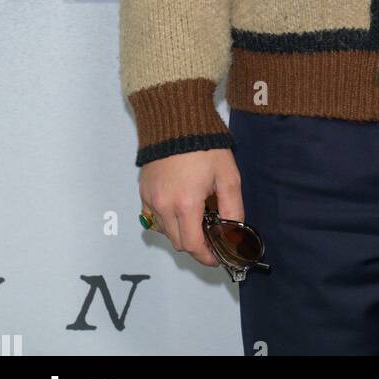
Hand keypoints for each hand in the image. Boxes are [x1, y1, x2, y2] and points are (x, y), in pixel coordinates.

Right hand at [138, 149, 244, 268]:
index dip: (207, 256)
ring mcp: (151, 199)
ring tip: (196, 216)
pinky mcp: (143, 191)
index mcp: (186, 205)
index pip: (193, 245)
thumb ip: (233, 208)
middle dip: (196, 244)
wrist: (178, 121)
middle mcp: (164, 206)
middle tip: (211, 234)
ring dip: (181, 231)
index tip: (217, 256)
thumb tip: (234, 233)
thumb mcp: (228, 176)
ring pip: (165, 231)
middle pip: (178, 242)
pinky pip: (153, 217)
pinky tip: (179, 206)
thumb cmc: (206, 147)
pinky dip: (167, 219)